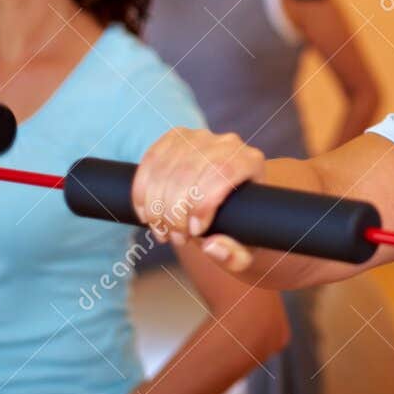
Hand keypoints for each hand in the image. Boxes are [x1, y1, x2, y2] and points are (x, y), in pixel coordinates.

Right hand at [132, 127, 263, 273]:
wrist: (230, 209)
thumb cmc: (241, 230)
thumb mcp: (246, 251)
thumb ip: (235, 256)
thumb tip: (212, 246)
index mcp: (250, 162)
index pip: (224, 171)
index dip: (203, 203)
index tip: (195, 232)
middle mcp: (227, 144)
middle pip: (190, 171)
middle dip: (175, 211)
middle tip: (176, 238)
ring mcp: (199, 138)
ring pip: (167, 167)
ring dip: (156, 205)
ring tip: (162, 231)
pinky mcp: (175, 138)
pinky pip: (151, 160)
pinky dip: (142, 191)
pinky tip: (146, 214)